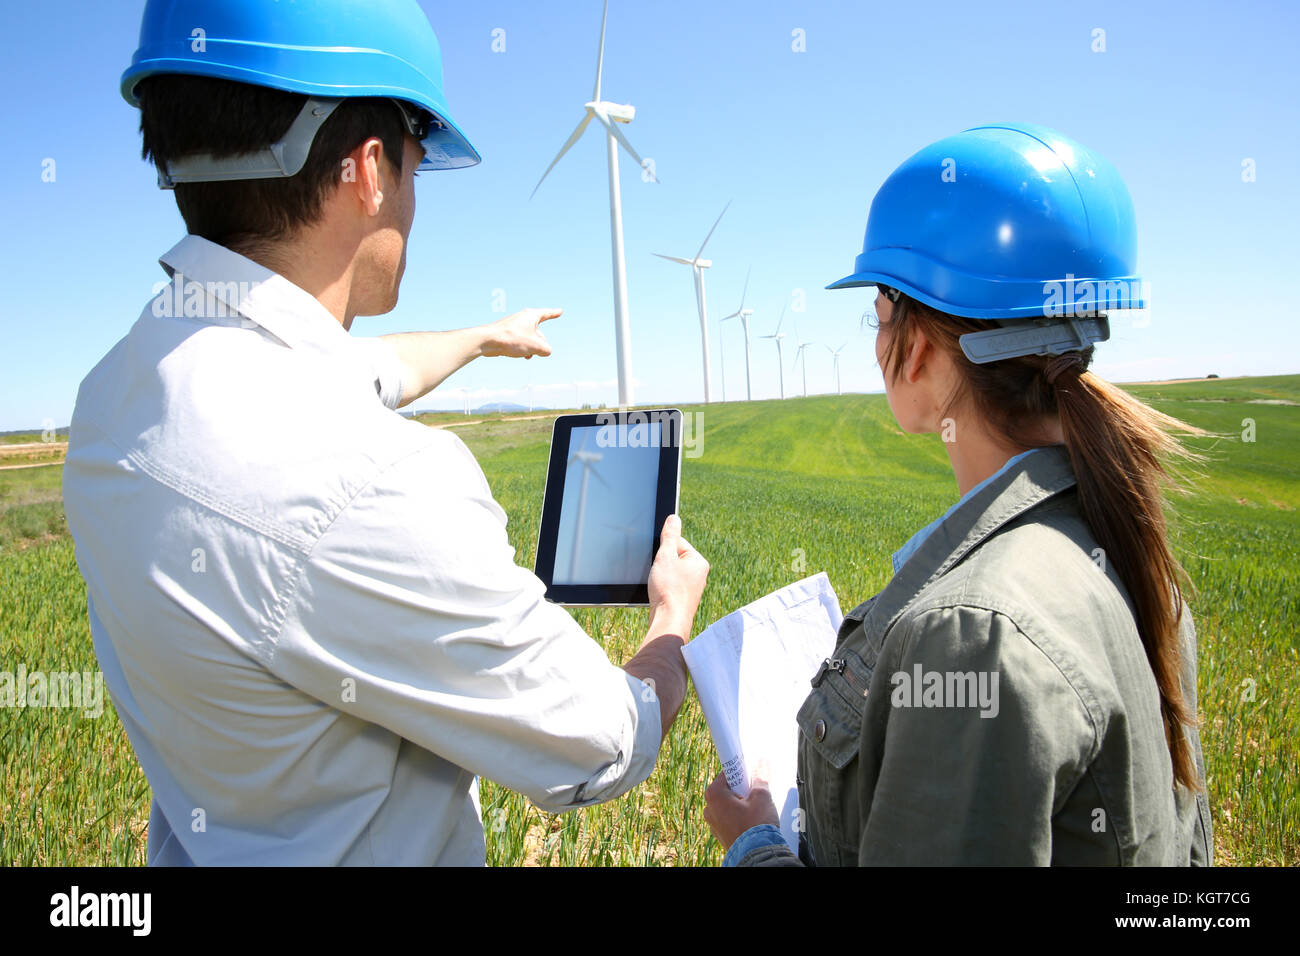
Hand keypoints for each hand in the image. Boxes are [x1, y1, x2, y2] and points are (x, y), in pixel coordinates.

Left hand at [481, 307, 560, 358]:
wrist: (488, 341)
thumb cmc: (512, 340)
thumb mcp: (536, 346)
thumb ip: (547, 350)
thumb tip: (545, 351)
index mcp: (531, 316)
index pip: (547, 314)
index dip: (554, 313)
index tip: (560, 311)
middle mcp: (523, 318)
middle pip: (539, 333)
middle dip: (540, 345)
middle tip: (535, 351)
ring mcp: (514, 326)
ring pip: (530, 339)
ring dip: (531, 349)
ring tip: (526, 355)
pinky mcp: (507, 334)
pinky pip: (521, 342)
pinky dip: (523, 349)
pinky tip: (520, 355)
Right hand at [646, 514, 708, 636]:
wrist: (669, 621)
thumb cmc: (669, 589)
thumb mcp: (666, 555)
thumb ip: (669, 535)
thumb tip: (674, 517)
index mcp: (698, 562)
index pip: (678, 543)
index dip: (664, 548)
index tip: (658, 558)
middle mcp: (698, 575)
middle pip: (673, 559)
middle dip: (661, 564)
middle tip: (658, 573)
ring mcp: (690, 589)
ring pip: (669, 574)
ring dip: (659, 576)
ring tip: (658, 585)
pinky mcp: (681, 600)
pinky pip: (668, 587)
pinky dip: (660, 588)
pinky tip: (658, 594)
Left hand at [704, 771, 780, 849]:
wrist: (756, 854)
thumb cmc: (755, 826)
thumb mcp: (762, 796)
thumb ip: (759, 781)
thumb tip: (760, 772)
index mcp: (714, 795)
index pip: (727, 773)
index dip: (741, 772)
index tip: (749, 771)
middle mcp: (710, 808)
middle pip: (728, 790)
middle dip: (742, 790)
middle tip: (755, 794)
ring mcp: (714, 823)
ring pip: (729, 805)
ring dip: (742, 805)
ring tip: (755, 810)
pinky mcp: (721, 834)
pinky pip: (730, 819)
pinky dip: (740, 817)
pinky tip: (751, 821)